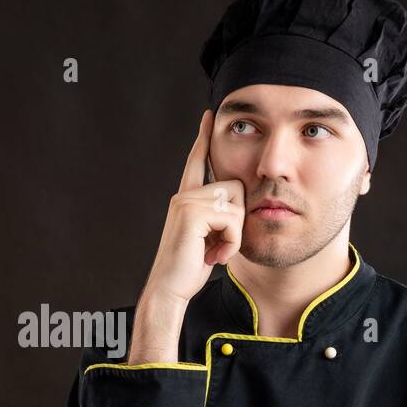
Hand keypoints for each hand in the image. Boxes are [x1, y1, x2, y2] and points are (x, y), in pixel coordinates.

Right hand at [140, 109, 246, 308]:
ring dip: (234, 235)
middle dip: (238, 221)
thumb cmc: (188, 269)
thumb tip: (237, 204)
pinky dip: (231, 243)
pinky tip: (214, 257)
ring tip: (215, 253)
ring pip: (237, 205)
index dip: (203, 139)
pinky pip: (233, 219)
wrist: (169, 289)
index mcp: (185, 199)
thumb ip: (217, 217)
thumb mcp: (207, 238)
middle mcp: (183, 195)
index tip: (208, 116)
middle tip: (219, 247)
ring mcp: (186, 202)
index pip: (197, 162)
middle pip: (235, 187)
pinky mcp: (192, 213)